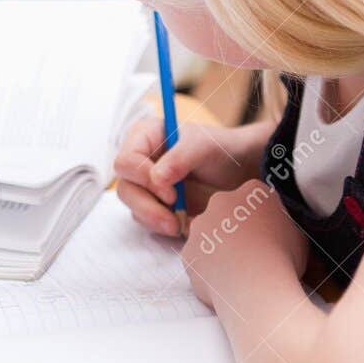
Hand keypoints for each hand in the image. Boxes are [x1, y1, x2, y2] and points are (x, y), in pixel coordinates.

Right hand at [115, 118, 254, 237]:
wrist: (238, 171)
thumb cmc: (219, 149)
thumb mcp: (204, 146)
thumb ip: (180, 157)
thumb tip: (157, 178)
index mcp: (143, 137)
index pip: (126, 161)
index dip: (143, 179)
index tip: (171, 194)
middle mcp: (139, 161)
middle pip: (125, 189)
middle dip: (148, 207)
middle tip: (173, 220)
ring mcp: (145, 185)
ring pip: (134, 208)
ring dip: (155, 220)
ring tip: (180, 225)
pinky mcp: (154, 205)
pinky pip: (149, 221)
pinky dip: (164, 226)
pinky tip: (184, 224)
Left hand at [183, 181, 308, 309]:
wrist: (256, 288)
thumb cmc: (284, 260)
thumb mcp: (296, 232)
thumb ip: (281, 221)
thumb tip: (276, 226)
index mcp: (252, 192)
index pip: (254, 198)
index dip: (260, 218)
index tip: (266, 236)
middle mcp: (221, 201)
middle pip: (226, 212)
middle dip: (234, 229)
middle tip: (250, 253)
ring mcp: (200, 226)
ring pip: (208, 235)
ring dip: (218, 248)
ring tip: (237, 271)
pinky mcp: (188, 251)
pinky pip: (198, 259)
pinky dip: (208, 269)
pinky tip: (224, 282)